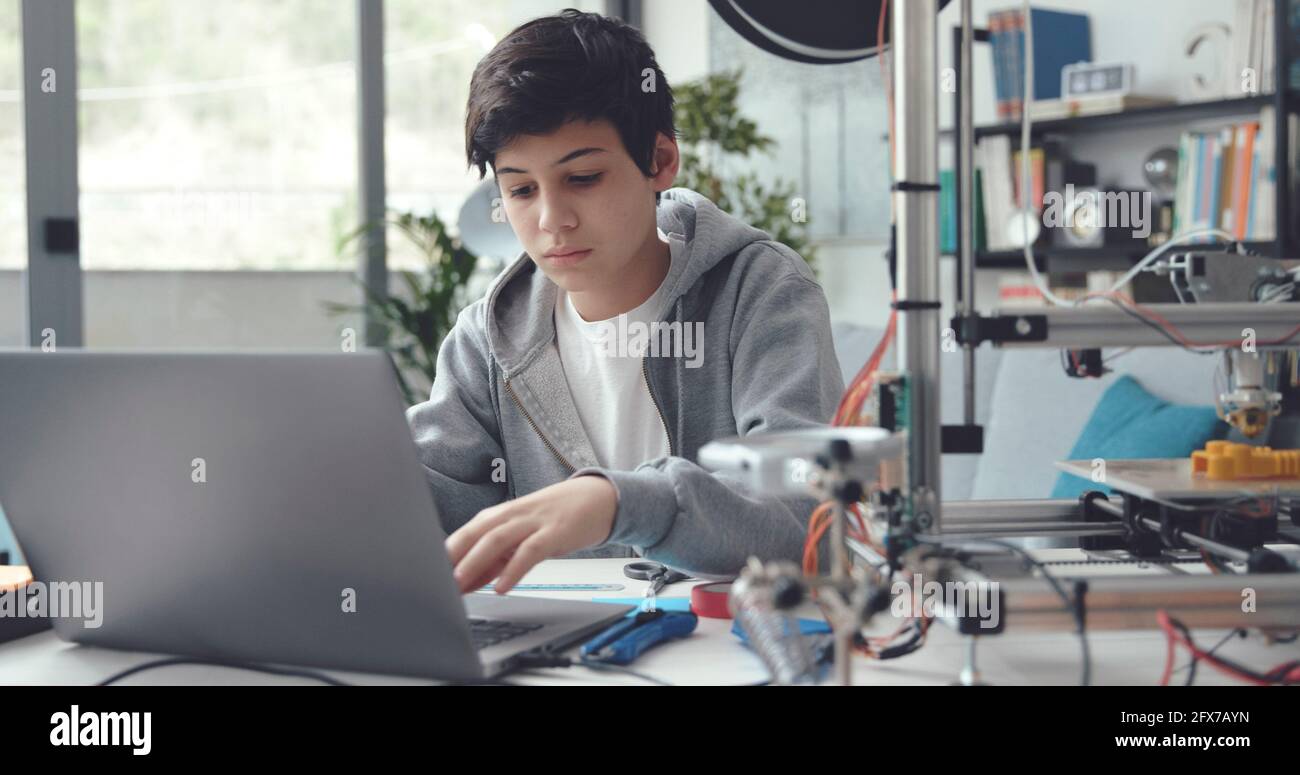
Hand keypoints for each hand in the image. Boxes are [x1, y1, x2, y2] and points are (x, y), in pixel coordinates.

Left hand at [445, 475, 617, 594]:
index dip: (446, 554)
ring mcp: (534, 522)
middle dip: (453, 557)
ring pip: (497, 539)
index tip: (430, 574)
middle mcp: (513, 515)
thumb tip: (469, 581)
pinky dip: (514, 569)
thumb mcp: (523, 537)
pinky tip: (503, 586)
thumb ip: (497, 559)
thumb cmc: (557, 518)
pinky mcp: (555, 532)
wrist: (598, 498)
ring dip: (475, 562)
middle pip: (475, 533)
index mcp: (501, 515)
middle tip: (436, 580)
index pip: (466, 533)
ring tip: (460, 583)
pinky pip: (530, 551)